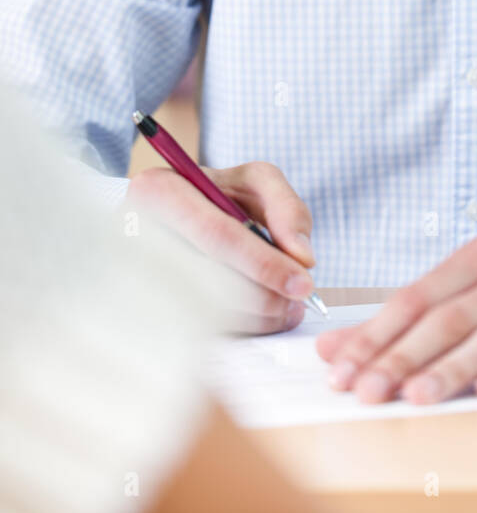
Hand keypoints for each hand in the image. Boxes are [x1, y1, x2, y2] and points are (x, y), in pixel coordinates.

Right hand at [126, 161, 315, 332]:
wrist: (175, 216)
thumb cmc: (218, 197)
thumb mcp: (255, 182)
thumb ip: (287, 209)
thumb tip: (302, 257)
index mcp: (160, 191)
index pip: (219, 236)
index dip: (265, 264)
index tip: (303, 283)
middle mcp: (138, 235)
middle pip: (213, 281)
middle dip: (266, 297)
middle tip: (298, 301)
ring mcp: (137, 275)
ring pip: (208, 313)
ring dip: (258, 316)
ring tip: (285, 306)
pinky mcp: (146, 307)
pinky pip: (201, 330)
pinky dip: (241, 325)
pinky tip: (259, 314)